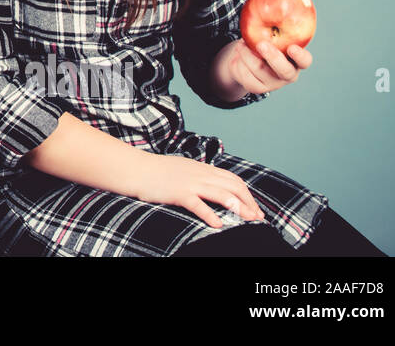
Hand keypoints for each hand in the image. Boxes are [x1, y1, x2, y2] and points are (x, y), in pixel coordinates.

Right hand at [132, 153, 263, 228]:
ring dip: (238, 208)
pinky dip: (210, 215)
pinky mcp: (178, 192)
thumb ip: (199, 175)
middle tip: (258, 218)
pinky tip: (218, 225)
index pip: (233, 179)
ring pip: (222, 194)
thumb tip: (213, 185)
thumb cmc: (156, 171)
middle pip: (233, 187)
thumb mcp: (183, 168)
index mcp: (203, 168)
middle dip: (249, 203)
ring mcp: (190, 183)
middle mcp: (200, 174)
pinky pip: (198, 204)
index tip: (255, 209)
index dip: (248, 195)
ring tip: (249, 220)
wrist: (136, 168)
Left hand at [212, 38, 311, 99]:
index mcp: (297, 60)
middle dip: (273, 57)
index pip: (305, 61)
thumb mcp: (269, 31)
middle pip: (284, 71)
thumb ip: (274, 21)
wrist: (247, 60)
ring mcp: (273, 83)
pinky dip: (238, 62)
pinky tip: (238, 54)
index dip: (300, 56)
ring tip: (241, 44)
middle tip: (261, 44)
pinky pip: (245, 75)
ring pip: (260, 70)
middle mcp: (288, 74)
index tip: (292, 48)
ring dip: (247, 54)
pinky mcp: (258, 88)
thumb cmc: (264, 39)